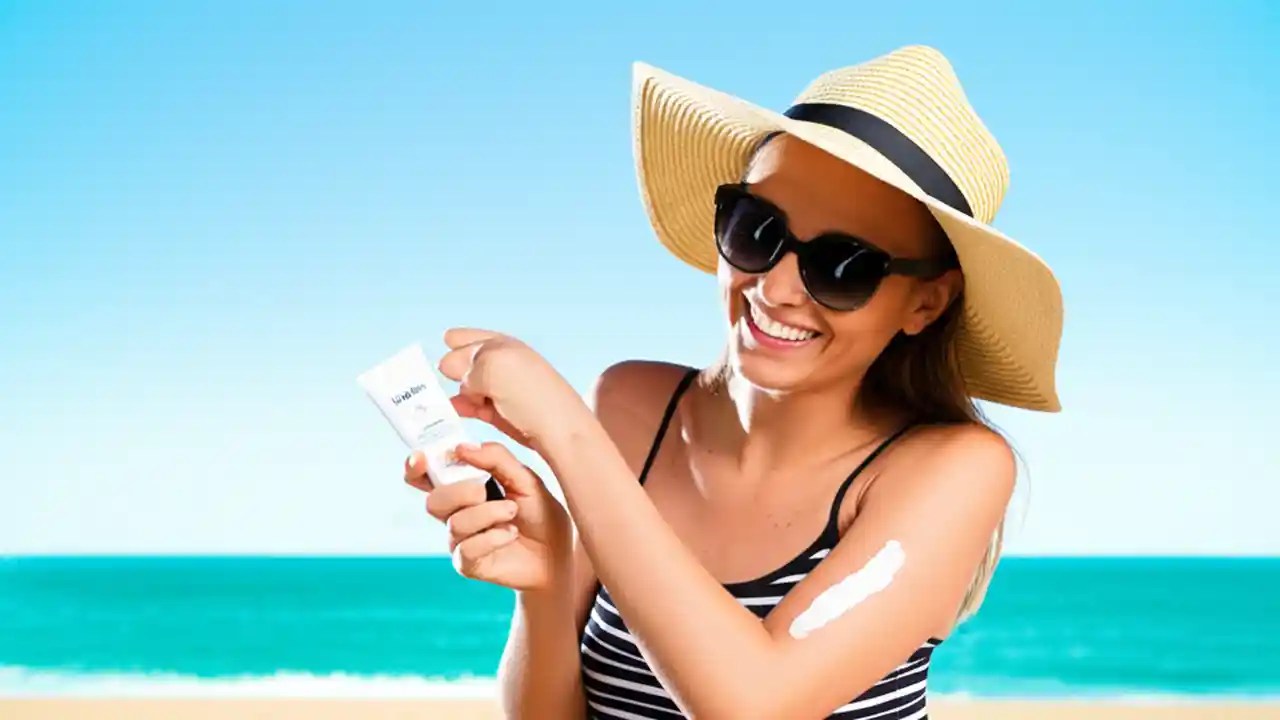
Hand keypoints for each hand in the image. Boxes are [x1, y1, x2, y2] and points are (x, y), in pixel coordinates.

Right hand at [404, 441, 571, 590]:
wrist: (559, 551)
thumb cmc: (539, 512)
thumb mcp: (523, 477)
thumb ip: (495, 458)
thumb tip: (462, 447)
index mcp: (463, 488)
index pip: (426, 477)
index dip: (415, 468)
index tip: (421, 459)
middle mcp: (456, 514)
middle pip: (433, 501)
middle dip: (459, 492)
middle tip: (483, 490)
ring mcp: (460, 540)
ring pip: (455, 523)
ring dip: (487, 513)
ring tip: (512, 512)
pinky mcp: (469, 564)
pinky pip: (467, 549)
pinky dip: (493, 537)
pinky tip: (510, 534)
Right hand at [437, 328, 586, 448]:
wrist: (559, 432)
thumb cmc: (531, 393)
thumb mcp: (494, 366)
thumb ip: (466, 363)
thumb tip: (448, 367)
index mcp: (505, 347)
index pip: (476, 338)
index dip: (459, 339)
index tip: (444, 339)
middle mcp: (504, 366)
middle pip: (470, 362)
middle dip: (453, 364)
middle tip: (436, 370)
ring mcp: (503, 392)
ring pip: (469, 386)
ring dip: (454, 389)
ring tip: (432, 395)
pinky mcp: (501, 416)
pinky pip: (474, 407)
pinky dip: (460, 407)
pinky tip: (449, 410)